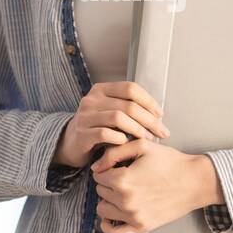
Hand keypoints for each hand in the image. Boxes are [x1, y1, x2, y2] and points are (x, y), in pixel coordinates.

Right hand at [52, 80, 169, 169]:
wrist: (71, 143)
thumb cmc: (98, 128)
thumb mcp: (111, 112)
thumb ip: (128, 108)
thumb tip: (158, 114)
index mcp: (101, 90)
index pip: (130, 88)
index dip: (149, 101)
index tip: (160, 115)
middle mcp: (91, 100)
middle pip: (127, 105)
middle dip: (149, 119)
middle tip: (161, 132)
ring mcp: (85, 116)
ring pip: (118, 117)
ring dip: (137, 129)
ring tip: (147, 138)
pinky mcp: (82, 134)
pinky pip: (105, 134)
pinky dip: (120, 138)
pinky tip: (126, 143)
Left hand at [90, 137, 218, 232]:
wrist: (195, 181)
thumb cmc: (171, 162)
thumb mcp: (142, 146)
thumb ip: (113, 153)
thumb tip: (95, 167)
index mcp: (123, 180)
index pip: (98, 176)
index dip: (106, 169)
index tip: (118, 167)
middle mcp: (125, 200)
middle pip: (100, 191)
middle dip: (108, 183)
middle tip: (125, 178)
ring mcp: (133, 216)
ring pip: (103, 210)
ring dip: (109, 200)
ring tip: (122, 193)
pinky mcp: (141, 227)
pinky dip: (108, 226)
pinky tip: (113, 216)